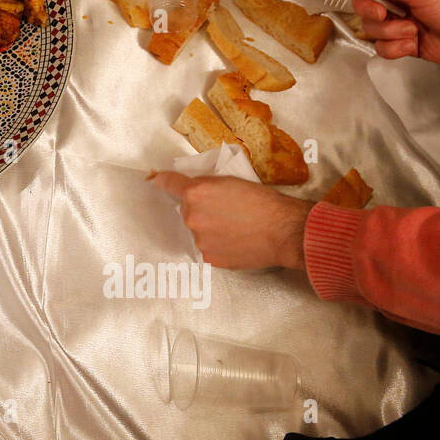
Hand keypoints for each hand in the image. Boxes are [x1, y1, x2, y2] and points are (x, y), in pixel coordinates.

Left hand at [152, 173, 311, 270]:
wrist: (285, 231)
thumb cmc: (264, 202)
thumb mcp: (232, 181)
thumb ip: (206, 185)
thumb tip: (190, 189)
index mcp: (195, 193)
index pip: (168, 183)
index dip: (162, 180)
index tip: (155, 180)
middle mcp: (192, 217)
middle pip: (187, 210)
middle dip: (200, 209)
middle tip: (226, 211)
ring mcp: (200, 240)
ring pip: (198, 231)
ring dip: (210, 229)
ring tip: (237, 228)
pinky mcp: (210, 258)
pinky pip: (209, 249)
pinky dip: (219, 245)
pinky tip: (238, 241)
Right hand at [328, 0, 439, 67]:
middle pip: (363, 2)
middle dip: (371, 12)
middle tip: (385, 15)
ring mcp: (400, 19)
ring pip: (371, 27)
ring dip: (390, 32)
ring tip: (412, 31)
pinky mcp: (403, 40)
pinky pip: (382, 47)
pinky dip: (395, 48)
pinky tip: (413, 44)